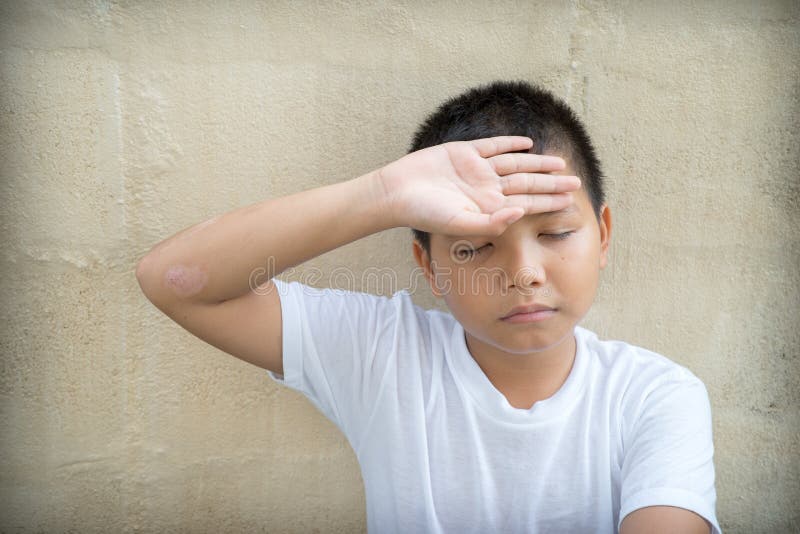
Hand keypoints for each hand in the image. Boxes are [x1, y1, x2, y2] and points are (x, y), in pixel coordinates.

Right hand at [377, 136, 580, 236]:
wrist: (397, 192)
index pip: (526, 202)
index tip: (571, 201)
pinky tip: (527, 143)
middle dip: (551, 183)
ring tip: (559, 163)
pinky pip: (491, 146)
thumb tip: (522, 212)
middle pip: (526, 182)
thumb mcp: (460, 224)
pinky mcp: (463, 152)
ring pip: (515, 163)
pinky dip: (509, 143)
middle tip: (576, 182)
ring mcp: (476, 169)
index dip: (549, 201)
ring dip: (537, 162)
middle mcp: (486, 188)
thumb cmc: (425, 213)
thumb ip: (492, 223)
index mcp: (488, 206)